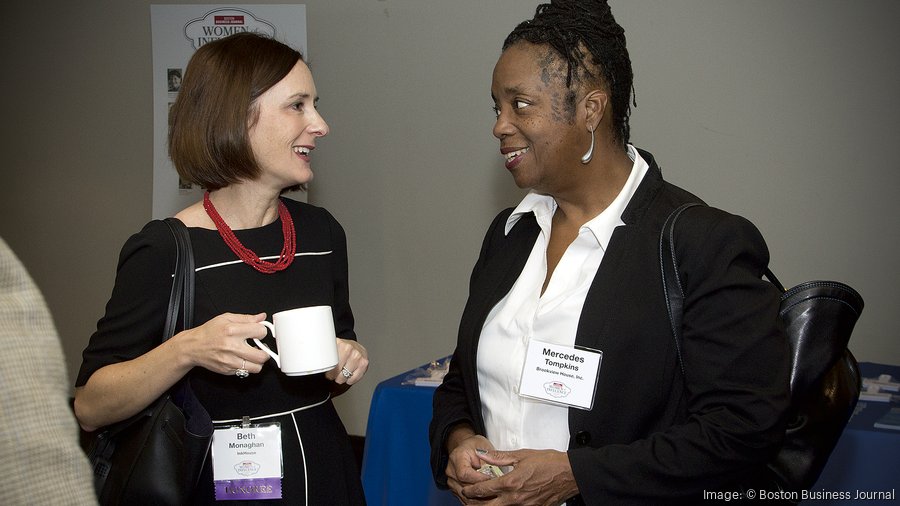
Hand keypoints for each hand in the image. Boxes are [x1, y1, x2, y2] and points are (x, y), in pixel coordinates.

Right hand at [176, 312, 270, 375]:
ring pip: (256, 367)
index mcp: (232, 331)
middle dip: (265, 351)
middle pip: (261, 355)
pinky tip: (242, 359)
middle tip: (260, 347)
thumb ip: (246, 318)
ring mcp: (230, 361)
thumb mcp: (226, 318)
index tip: (258, 332)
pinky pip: (245, 372)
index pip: (260, 332)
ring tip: (252, 355)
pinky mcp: (228, 370)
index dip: (262, 331)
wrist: (193, 347)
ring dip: (258, 361)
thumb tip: (261, 317)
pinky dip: (247, 366)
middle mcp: (232, 347)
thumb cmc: (208, 332)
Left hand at [325, 338, 367, 384]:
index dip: (327, 370)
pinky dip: (350, 380)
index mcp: (339, 344)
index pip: (330, 362)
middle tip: (333, 372)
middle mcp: (349, 349)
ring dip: (341, 378)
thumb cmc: (342, 349)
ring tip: (341, 373)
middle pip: (336, 371)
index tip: (327, 372)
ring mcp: (357, 356)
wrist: (355, 346)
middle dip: (333, 375)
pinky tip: (349, 374)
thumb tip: (312, 362)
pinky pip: (353, 379)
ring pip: (344, 376)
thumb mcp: (331, 348)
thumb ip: (323, 354)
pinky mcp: (364, 363)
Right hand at [445, 429, 496, 502]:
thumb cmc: (476, 446)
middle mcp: (451, 470)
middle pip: (465, 487)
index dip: (479, 479)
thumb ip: (488, 461)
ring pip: (465, 496)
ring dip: (480, 499)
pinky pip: (466, 499)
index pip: (465, 474)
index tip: (493, 479)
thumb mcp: (485, 447)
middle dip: (482, 490)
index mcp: (457, 457)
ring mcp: (451, 481)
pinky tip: (488, 499)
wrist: (466, 448)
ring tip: (494, 496)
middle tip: (497, 491)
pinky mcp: (455, 489)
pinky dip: (477, 501)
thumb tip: (495, 476)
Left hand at [460, 448, 577, 505]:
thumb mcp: (522, 455)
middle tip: (469, 498)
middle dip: (475, 503)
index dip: (471, 490)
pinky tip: (502, 501)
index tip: (465, 488)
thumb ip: (500, 456)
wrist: (570, 474)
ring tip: (483, 501)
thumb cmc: (549, 463)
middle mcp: (515, 498)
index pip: (484, 489)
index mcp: (511, 483)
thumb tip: (483, 454)